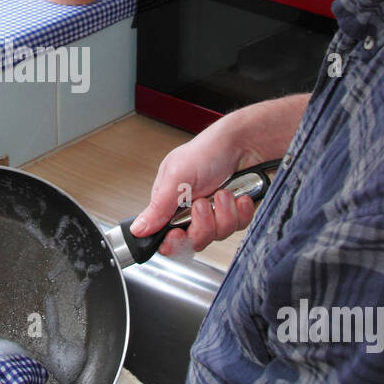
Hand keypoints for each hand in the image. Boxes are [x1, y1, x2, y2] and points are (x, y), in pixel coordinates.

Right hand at [130, 119, 259, 255]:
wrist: (245, 142)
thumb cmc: (210, 150)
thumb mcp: (178, 176)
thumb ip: (158, 206)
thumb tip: (138, 229)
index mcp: (170, 202)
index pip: (166, 236)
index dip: (173, 241)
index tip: (179, 234)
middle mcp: (191, 211)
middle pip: (194, 240)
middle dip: (203, 224)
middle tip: (203, 203)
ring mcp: (215, 214)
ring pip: (219, 235)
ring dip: (224, 212)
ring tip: (223, 192)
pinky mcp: (235, 214)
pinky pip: (239, 227)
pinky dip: (241, 211)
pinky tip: (239, 195)